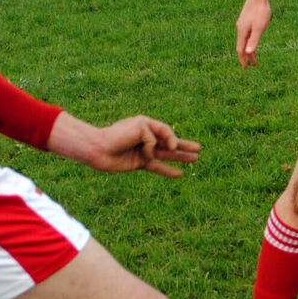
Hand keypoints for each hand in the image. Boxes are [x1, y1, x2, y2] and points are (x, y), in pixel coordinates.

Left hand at [48, 113, 199, 177]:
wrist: (98, 149)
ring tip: (195, 160)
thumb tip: (154, 154)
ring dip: (181, 157)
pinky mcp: (139, 163)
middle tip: (199, 149)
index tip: (171, 146)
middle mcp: (146, 137)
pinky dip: (168, 171)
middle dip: (184, 145)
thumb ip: (153, 138)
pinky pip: (157, 167)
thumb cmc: (116, 135)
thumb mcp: (139, 128)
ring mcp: (144, 151)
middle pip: (170, 142)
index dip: (171, 139)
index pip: (165, 131)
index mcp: (146, 124)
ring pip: (167, 155)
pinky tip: (179, 174)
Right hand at [236, 0, 271, 67]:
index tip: (247, 68)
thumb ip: (254, 40)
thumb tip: (248, 53)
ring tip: (253, 53)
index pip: (241, 50)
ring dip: (248, 48)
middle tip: (252, 64)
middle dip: (246, 56)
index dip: (243, 60)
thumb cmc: (260, 12)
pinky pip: (245, 33)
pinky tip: (252, 38)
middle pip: (242, 45)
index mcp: (242, 32)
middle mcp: (240, 29)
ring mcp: (242, 23)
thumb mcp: (259, 28)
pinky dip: (248, 40)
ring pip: (243, 39)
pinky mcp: (245, 19)